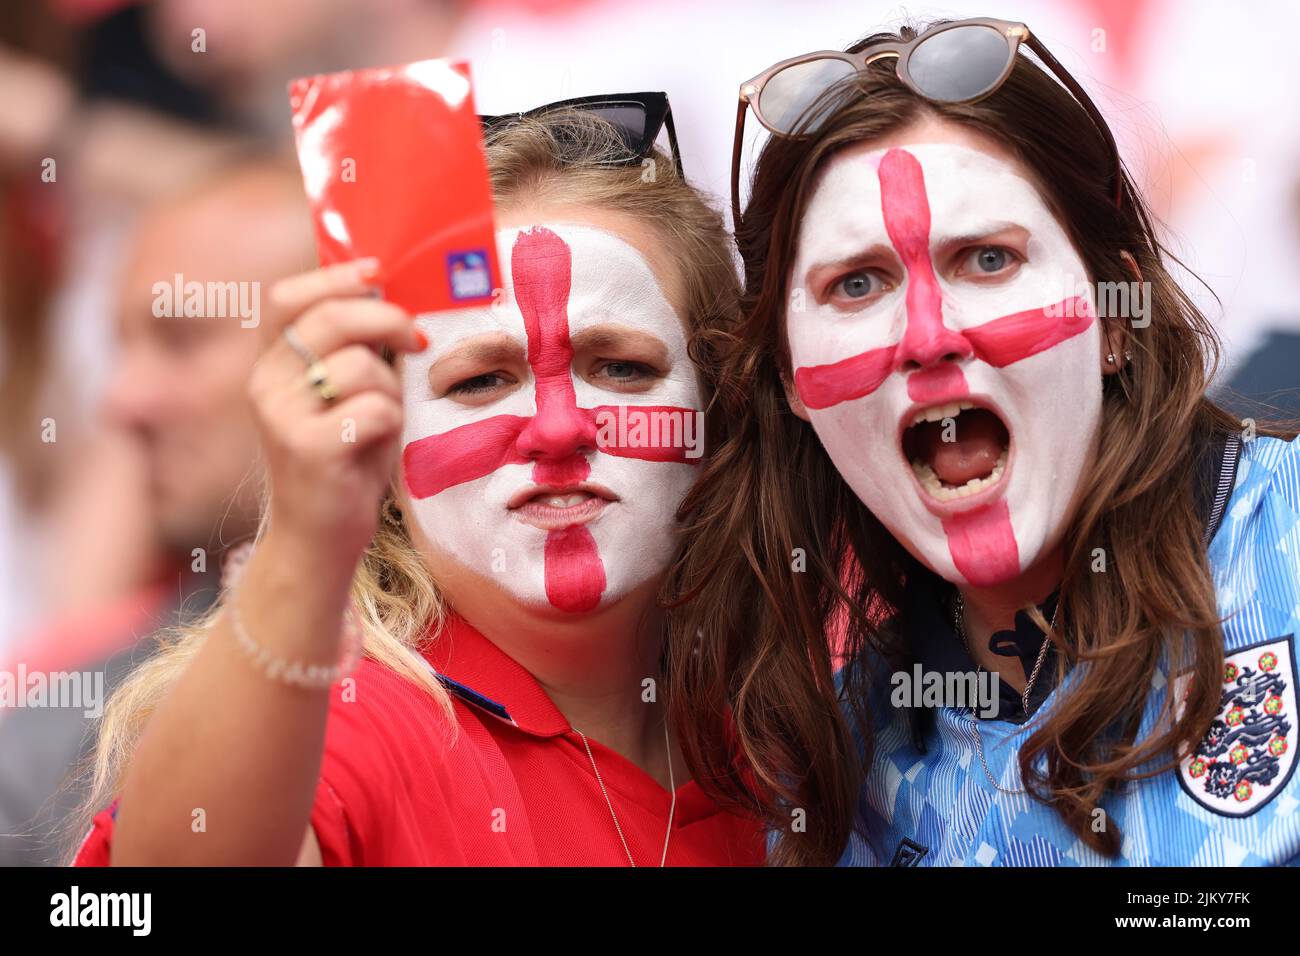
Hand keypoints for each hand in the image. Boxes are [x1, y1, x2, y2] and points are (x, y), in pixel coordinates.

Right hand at [249, 259, 424, 571]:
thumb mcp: (342, 398)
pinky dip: (391, 422)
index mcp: (269, 366)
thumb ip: (353, 351)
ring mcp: (281, 417)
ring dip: (391, 389)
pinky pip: (374, 408)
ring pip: (361, 365)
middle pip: (331, 319)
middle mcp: (263, 385)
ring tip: (383, 419)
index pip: (287, 298)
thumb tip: (392, 297)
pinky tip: (376, 445)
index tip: (379, 271)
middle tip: (417, 340)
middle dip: (388, 319)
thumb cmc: (343, 462)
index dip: (335, 276)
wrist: (318, 539)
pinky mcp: (307, 448)